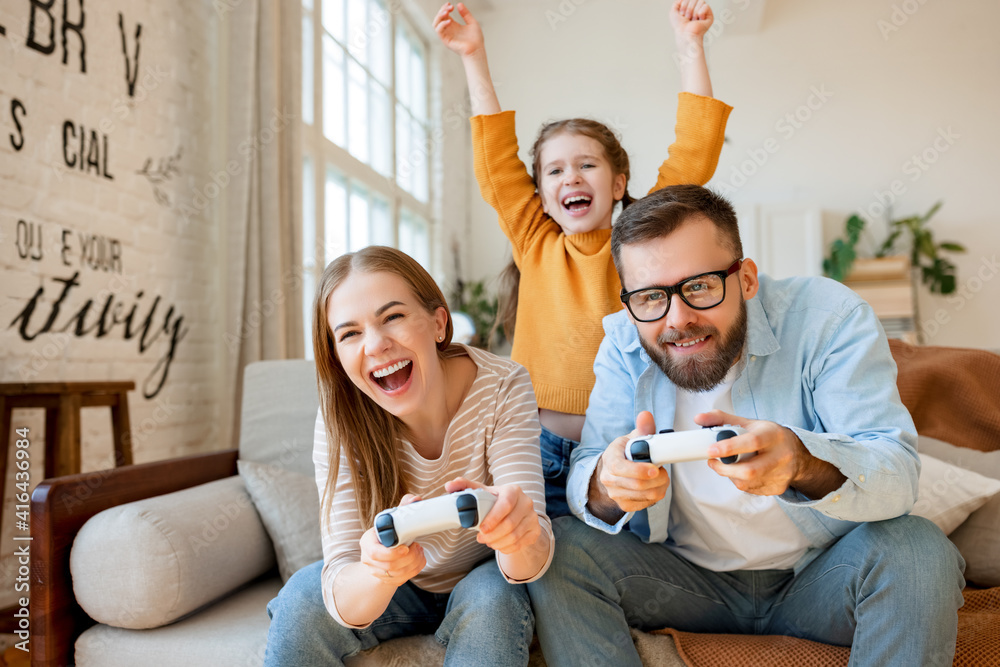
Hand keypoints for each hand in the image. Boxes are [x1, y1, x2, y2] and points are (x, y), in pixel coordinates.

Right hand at [359, 493, 426, 586]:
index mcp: (367, 542)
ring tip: (420, 552)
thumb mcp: (391, 520)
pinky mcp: (386, 579)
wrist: (382, 550)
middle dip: (409, 558)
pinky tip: (419, 560)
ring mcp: (376, 571)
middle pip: (389, 566)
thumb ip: (403, 508)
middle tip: (418, 547)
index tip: (406, 547)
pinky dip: (414, 570)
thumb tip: (415, 499)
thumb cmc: (387, 532)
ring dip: (414, 564)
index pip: (375, 553)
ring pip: (397, 574)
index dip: (392, 553)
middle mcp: (368, 559)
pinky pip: (401, 580)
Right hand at [433, 3, 484, 57]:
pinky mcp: (446, 41)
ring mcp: (446, 36)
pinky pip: (439, 31)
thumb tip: (459, 4)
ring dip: (439, 16)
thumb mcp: (472, 22)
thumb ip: (465, 14)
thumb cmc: (476, 39)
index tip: (450, 4)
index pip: (444, 15)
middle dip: (442, 10)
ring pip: (435, 24)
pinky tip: (449, 21)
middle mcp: (448, 30)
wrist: (477, 50)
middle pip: (438, 18)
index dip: (445, 8)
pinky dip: (442, 25)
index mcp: (453, 26)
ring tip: (447, 12)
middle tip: (450, 7)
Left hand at [444, 478, 539, 554]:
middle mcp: (526, 503)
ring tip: (487, 542)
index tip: (481, 529)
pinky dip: (506, 548)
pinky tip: (498, 545)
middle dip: (492, 535)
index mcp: (513, 490)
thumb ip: (465, 487)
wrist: (518, 510)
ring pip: (515, 536)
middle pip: (510, 524)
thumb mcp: (483, 492)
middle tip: (480, 538)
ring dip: (498, 542)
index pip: (506, 504)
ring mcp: (533, 518)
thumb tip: (449, 485)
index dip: (494, 518)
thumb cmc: (496, 500)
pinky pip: (520, 544)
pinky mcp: (535, 531)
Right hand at [594, 411, 670, 512]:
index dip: (639, 470)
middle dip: (657, 479)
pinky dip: (656, 495)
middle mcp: (609, 479)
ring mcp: (615, 494)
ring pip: (645, 496)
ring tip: (661, 477)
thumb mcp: (631, 438)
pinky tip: (655, 486)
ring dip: (660, 487)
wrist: (613, 472)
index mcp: (610, 459)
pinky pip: (646, 504)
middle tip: (664, 471)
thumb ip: (642, 428)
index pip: (621, 468)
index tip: (655, 469)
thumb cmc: (625, 453)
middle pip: (637, 485)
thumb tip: (646, 415)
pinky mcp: (624, 505)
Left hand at [670, 0, 713, 38]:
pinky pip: (706, 6)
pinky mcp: (710, 17)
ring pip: (701, 1)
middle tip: (687, 18)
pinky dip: (700, 12)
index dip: (684, 4)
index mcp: (691, 7)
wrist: (684, 34)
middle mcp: (698, 9)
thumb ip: (676, 3)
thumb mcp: (673, 12)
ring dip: (693, 11)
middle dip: (689, 8)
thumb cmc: (679, 26)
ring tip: (692, 20)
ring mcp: (704, 13)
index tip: (682, 14)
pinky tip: (699, 19)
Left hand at [698, 410, 843, 497]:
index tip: (710, 450)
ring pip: (747, 483)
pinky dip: (741, 482)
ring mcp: (781, 475)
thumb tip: (698, 418)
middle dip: (725, 469)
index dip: (730, 448)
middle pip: (750, 471)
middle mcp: (781, 456)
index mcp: (773, 435)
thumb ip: (722, 419)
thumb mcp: (749, 424)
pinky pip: (751, 489)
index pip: (752, 442)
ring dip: (730, 475)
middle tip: (712, 461)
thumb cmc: (768, 437)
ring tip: (729, 465)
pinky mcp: (778, 488)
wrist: (798, 455)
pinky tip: (743, 472)